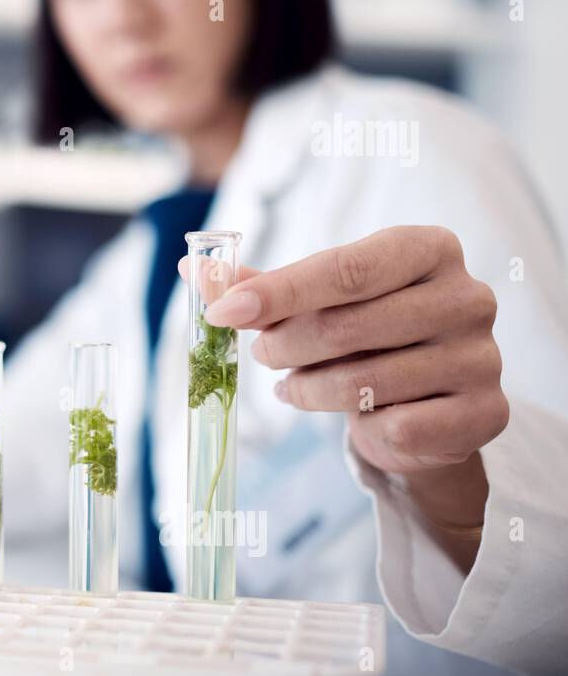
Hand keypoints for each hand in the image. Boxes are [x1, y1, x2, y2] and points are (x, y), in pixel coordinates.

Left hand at [180, 226, 504, 566]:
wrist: (428, 401)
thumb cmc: (365, 333)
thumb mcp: (316, 299)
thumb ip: (259, 285)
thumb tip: (190, 266)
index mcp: (429, 248)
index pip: (344, 269)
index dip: (277, 292)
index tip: (221, 312)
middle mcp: (468, 296)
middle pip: (348, 325)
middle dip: (285, 345)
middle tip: (263, 355)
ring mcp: (483, 357)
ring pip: (363, 382)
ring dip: (310, 389)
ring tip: (296, 386)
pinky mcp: (486, 413)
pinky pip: (396, 427)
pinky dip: (359, 427)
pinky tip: (357, 416)